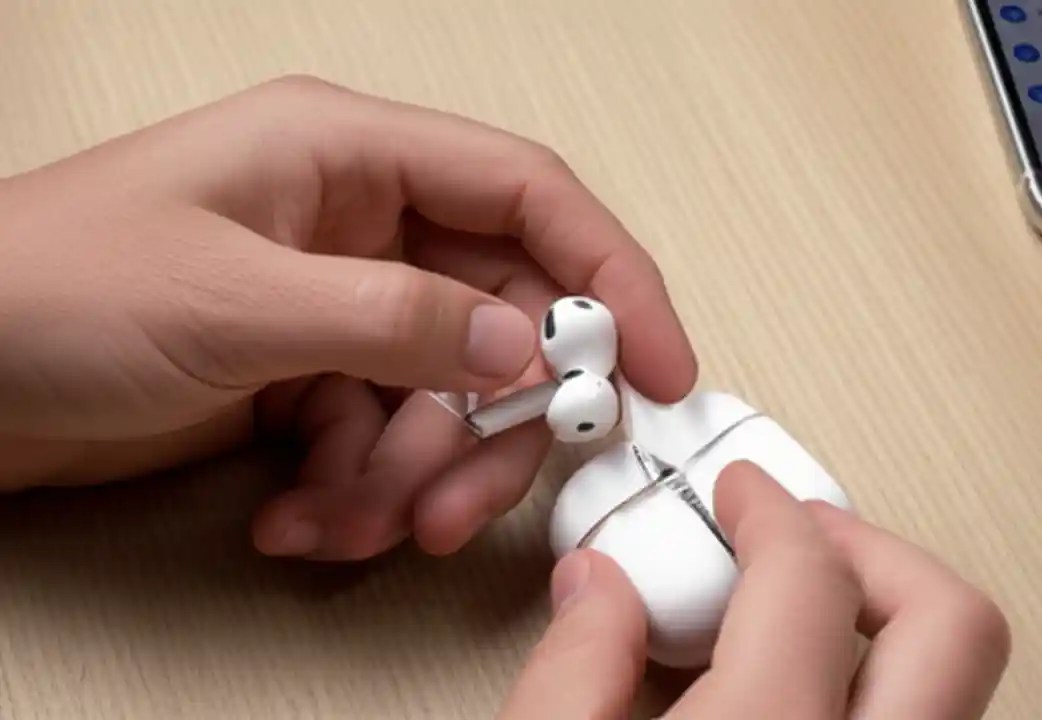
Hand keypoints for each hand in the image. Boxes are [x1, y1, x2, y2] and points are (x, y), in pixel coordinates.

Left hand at [0, 75, 696, 560]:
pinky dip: (356, 494)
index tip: (664, 362)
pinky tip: (298, 520)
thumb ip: (396, 321)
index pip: (529, 196)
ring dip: (409, 478)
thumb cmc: (47, 287)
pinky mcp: (308, 375)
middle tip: (463, 500)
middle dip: (490, 425)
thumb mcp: (236, 302)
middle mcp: (359, 224)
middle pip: (497, 321)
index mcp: (352, 156)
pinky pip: (382, 440)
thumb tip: (522, 353)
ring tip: (349, 522)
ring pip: (443, 400)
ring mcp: (335, 305)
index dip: (613, 276)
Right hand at [501, 462, 1010, 718]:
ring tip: (806, 610)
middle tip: (805, 536)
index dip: (769, 511)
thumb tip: (600, 588)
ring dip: (890, 619)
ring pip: (957, 682)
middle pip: (953, 625)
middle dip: (878, 551)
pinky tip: (802, 691)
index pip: (810, 579)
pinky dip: (882, 684)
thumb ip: (570, 670)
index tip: (740, 496)